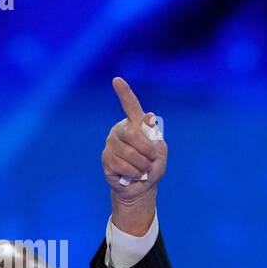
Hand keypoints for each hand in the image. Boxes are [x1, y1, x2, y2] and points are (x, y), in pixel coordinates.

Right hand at [102, 76, 166, 236]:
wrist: (142, 187)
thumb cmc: (152, 167)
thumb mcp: (160, 152)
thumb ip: (154, 136)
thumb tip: (149, 116)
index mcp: (135, 125)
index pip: (130, 106)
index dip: (124, 93)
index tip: (117, 80)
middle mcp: (120, 130)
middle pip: (132, 133)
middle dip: (147, 150)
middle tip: (151, 160)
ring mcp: (111, 144)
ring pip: (130, 154)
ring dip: (143, 166)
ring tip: (142, 169)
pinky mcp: (106, 158)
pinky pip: (123, 166)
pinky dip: (135, 174)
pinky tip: (133, 175)